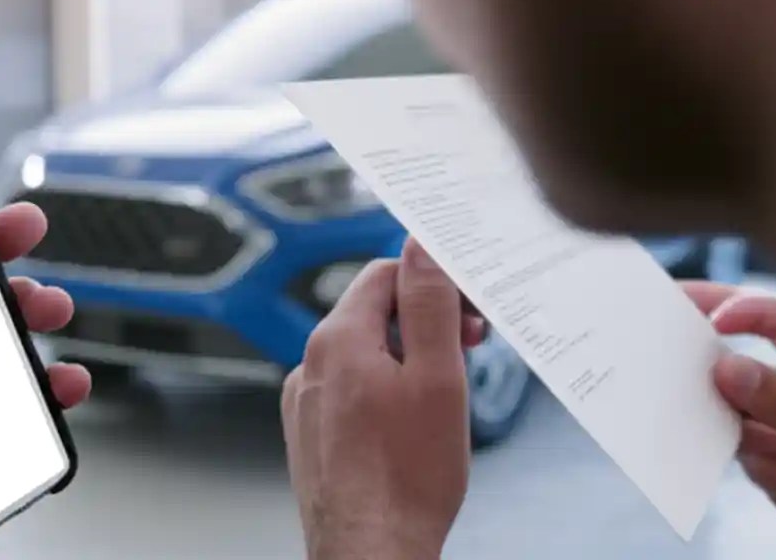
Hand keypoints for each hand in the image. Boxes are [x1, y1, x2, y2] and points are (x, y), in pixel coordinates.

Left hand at [282, 239, 486, 559]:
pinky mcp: (310, 431)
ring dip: (406, 355)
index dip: (433, 282)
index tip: (469, 309)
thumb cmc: (407, 478)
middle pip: (373, 312)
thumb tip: (422, 246)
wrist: (369, 552)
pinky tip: (409, 422)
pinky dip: (382, 389)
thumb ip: (429, 305)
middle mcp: (310, 363)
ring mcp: (306, 399)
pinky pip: (349, 388)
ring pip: (363, 352)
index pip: (385, 273)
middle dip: (424, 320)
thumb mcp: (436, 378)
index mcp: (338, 340)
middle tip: (468, 348)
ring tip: (443, 391)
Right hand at [686, 282, 775, 558]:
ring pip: (741, 416)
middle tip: (672, 348)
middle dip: (719, 366)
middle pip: (751, 364)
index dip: (744, 312)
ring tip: (768, 450)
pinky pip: (748, 458)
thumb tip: (729, 369)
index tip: (705, 317)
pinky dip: (762, 470)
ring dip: (743, 432)